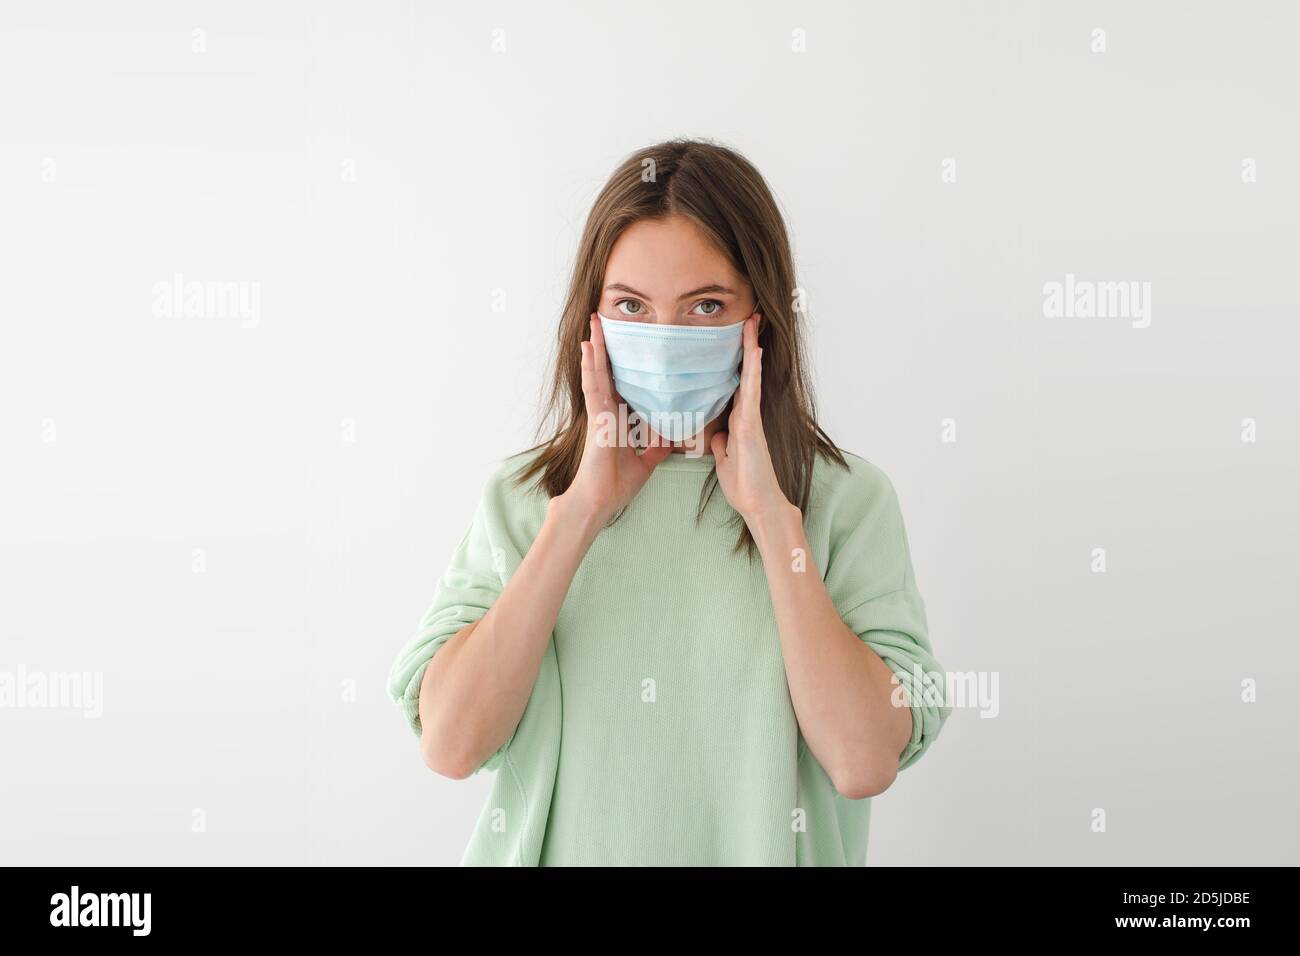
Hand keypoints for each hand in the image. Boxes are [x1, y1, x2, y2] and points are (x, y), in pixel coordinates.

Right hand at [561, 312, 672, 525]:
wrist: (599, 503)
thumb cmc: (616, 485)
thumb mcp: (646, 463)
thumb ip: (656, 448)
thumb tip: (672, 437)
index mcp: (616, 420)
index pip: (619, 384)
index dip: (619, 363)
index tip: (623, 342)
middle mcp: (605, 412)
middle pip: (605, 372)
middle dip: (605, 346)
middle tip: (603, 318)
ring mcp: (598, 414)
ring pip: (596, 373)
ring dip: (595, 347)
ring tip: (594, 322)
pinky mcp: (595, 420)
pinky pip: (593, 388)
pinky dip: (590, 367)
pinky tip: (588, 349)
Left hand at [710, 314, 794, 526]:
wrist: (758, 505)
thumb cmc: (744, 485)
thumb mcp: (724, 460)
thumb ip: (721, 444)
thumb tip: (716, 435)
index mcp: (738, 422)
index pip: (735, 385)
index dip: (736, 363)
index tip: (735, 340)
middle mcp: (746, 415)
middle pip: (745, 374)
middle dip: (746, 346)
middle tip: (748, 317)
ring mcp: (751, 419)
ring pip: (750, 376)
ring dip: (751, 349)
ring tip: (751, 322)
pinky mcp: (752, 426)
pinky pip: (751, 393)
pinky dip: (752, 372)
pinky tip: (754, 352)